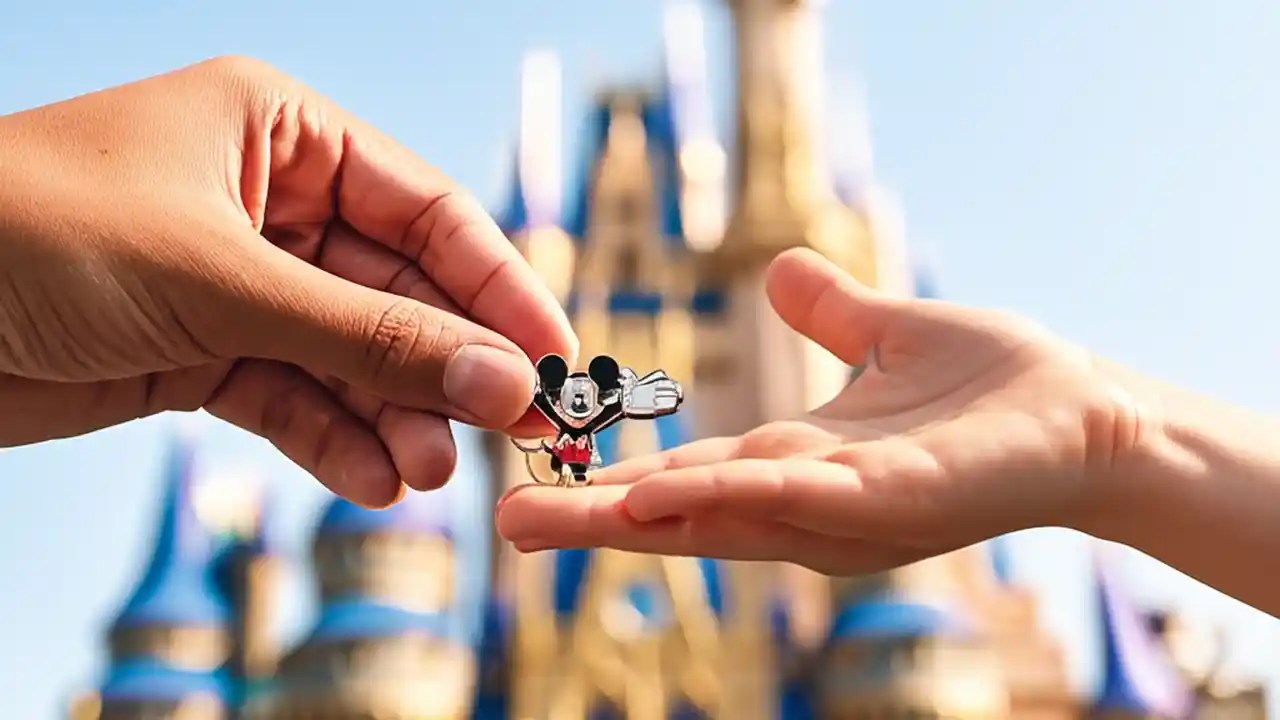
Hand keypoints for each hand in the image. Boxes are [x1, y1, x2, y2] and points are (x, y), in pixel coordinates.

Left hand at [0, 56, 574, 506]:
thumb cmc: (30, 235)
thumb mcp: (220, 281)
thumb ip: (367, 338)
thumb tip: (502, 379)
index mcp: (282, 133)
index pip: (428, 212)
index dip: (500, 286)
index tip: (557, 358)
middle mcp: (270, 203)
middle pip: (399, 292)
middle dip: (449, 366)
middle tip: (510, 431)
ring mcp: (239, 284)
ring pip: (352, 357)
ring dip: (398, 416)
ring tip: (433, 474)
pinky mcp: (203, 354)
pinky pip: (294, 399)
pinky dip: (333, 442)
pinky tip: (372, 480)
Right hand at [496, 248, 1143, 574]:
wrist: (1087, 411)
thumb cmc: (991, 383)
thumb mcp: (885, 332)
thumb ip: (829, 310)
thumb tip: (776, 272)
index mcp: (794, 461)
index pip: (687, 475)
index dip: (616, 484)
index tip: (541, 488)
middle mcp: (808, 500)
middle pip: (685, 514)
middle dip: (598, 523)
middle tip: (508, 531)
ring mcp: (848, 511)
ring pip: (726, 516)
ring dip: (642, 518)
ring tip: (558, 519)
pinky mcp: (895, 504)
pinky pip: (800, 501)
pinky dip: (728, 498)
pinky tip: (662, 495)